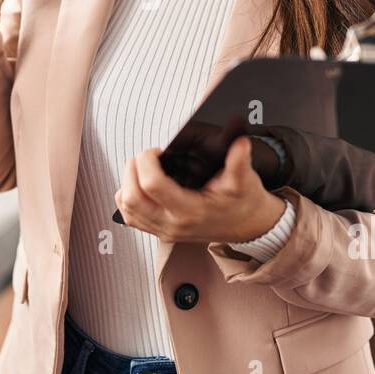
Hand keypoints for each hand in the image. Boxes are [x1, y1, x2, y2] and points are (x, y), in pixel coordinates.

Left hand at [115, 136, 287, 244]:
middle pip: (132, 198)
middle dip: (132, 169)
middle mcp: (173, 224)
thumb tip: (240, 142)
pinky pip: (130, 218)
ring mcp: (164, 231)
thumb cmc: (243, 202)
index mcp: (190, 210)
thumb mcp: (244, 180)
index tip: (157, 150)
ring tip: (142, 168)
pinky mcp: (160, 232)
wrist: (247, 225)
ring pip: (127, 209)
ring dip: (127, 183)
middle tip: (146, 157)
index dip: (147, 161)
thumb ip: (239, 160)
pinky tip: (139, 185)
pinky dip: (127, 199)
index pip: (152, 186)